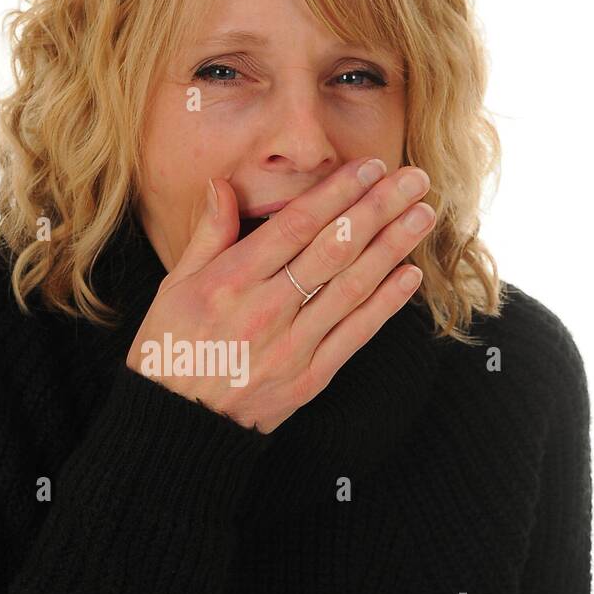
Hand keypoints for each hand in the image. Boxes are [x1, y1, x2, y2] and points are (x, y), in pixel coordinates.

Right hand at [125, 155, 435, 433]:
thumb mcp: (174, 287)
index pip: (296, 226)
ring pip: (352, 287)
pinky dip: (386, 304)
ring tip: (423, 215)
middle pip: (334, 249)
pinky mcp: (309, 378)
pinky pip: (355, 335)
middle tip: (415, 179)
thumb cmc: (171, 350)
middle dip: (379, 208)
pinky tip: (410, 275)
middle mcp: (265, 310)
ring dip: (393, 247)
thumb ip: (208, 236)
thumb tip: (223, 185)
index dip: (338, 192)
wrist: (178, 425)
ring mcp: (291, 347)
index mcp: (230, 282)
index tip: (370, 167)